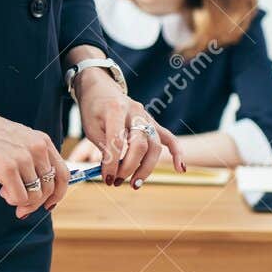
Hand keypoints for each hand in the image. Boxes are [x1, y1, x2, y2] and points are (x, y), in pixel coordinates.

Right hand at [0, 113, 70, 218]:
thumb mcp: (22, 140)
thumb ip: (34, 160)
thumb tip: (39, 191)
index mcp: (43, 142)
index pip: (63, 175)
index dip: (58, 194)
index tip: (48, 204)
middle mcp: (38, 149)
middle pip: (49, 189)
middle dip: (36, 203)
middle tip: (22, 208)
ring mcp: (24, 159)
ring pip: (35, 196)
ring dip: (22, 201)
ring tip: (6, 192)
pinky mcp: (8, 168)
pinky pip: (20, 198)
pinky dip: (12, 200)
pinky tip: (2, 191)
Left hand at [74, 71, 185, 186]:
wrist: (100, 88)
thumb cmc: (93, 109)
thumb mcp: (90, 127)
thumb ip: (103, 148)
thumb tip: (112, 173)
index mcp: (115, 110)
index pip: (117, 142)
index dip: (112, 164)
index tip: (107, 178)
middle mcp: (134, 112)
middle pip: (140, 144)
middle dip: (129, 167)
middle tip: (117, 182)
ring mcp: (146, 116)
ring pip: (155, 145)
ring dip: (146, 168)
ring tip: (135, 184)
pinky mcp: (153, 122)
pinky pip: (169, 137)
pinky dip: (177, 153)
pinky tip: (181, 168)